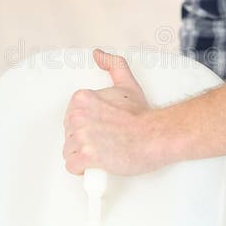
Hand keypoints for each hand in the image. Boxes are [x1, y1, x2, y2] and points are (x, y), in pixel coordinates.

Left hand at [63, 48, 156, 175]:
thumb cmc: (142, 116)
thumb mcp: (127, 85)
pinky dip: (82, 169)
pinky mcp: (87, 156)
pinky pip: (72, 166)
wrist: (156, 135)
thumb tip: (99, 55)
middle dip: (85, 142)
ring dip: (84, 156)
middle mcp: (78, 116)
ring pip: (69, 152)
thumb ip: (113, 66)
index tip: (101, 128)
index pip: (70, 119)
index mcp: (82, 99)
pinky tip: (97, 164)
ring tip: (104, 152)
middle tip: (105, 141)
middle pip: (69, 136)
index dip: (85, 127)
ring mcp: (82, 136)